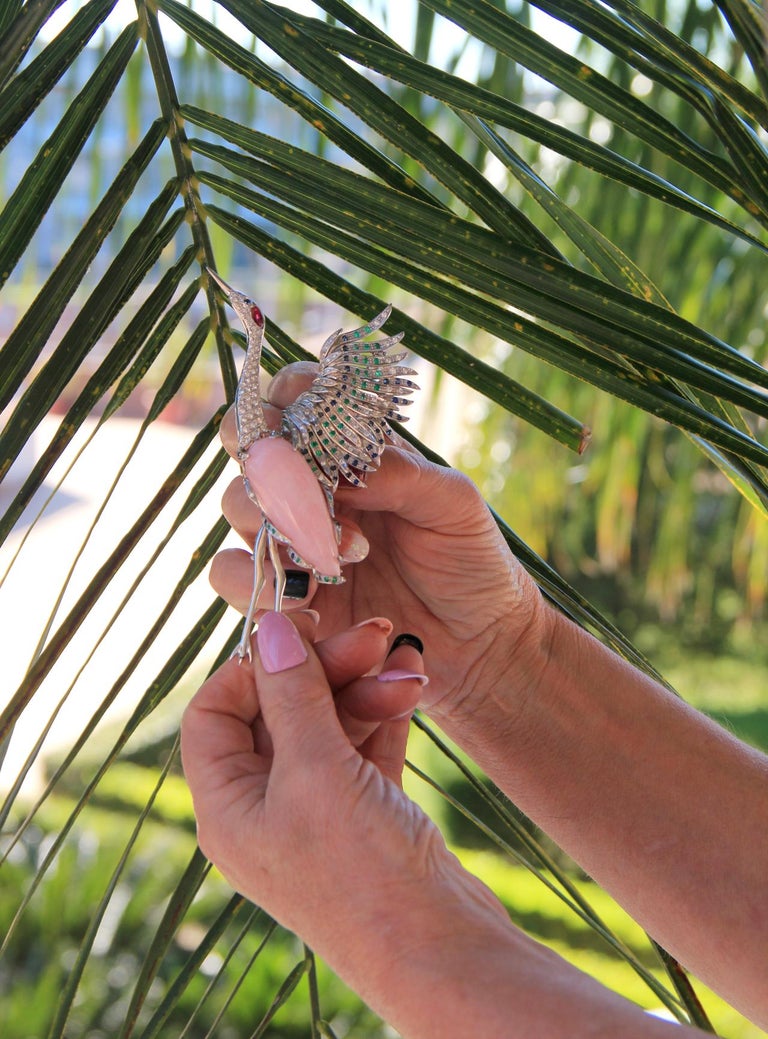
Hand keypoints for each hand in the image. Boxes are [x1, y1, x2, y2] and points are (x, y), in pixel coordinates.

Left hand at [180, 612, 493, 956]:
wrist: (442, 950)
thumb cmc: (364, 874)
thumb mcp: (317, 771)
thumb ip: (292, 694)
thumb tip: (270, 629)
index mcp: (228, 806)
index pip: (214, 712)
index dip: (253, 667)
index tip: (300, 632)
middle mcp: (265, 809)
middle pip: (278, 712)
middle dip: (326, 669)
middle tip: (373, 635)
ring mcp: (317, 814)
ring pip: (328, 725)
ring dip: (365, 687)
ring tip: (406, 662)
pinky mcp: (365, 816)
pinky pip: (365, 747)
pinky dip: (385, 714)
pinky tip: (410, 683)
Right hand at [211, 363, 549, 720]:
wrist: (475, 641)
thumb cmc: (470, 560)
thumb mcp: (451, 504)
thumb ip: (400, 474)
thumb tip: (341, 464)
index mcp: (352, 451)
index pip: (296, 398)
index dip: (287, 395)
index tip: (302, 413)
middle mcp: (313, 487)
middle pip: (252, 448)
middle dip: (270, 462)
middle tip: (312, 491)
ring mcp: (292, 538)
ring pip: (238, 507)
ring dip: (275, 523)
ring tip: (339, 554)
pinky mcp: (280, 593)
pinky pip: (231, 574)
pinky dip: (256, 579)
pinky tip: (313, 598)